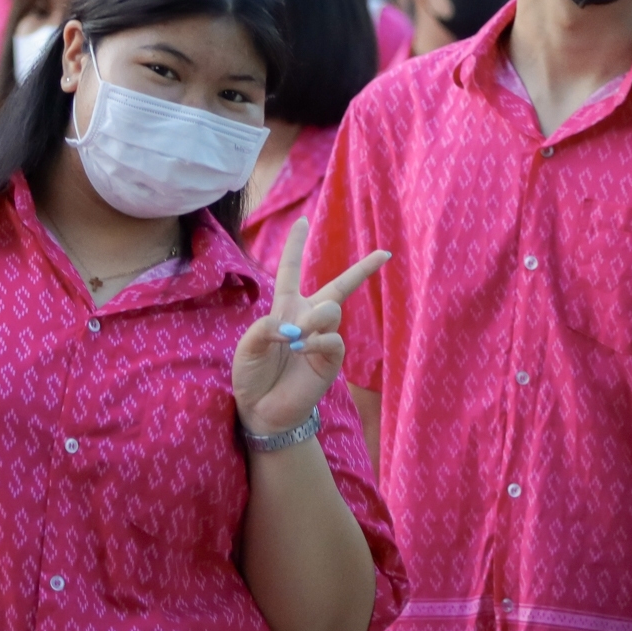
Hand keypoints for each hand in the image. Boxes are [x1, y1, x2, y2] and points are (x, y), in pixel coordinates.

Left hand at [232, 218, 388, 434]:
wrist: (261, 410)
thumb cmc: (251, 375)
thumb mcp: (247, 346)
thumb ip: (265, 328)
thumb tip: (292, 325)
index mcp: (285, 309)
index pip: (291, 271)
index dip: (295, 246)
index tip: (302, 221)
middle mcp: (308, 319)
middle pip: (339, 286)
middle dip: (363, 269)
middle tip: (384, 254)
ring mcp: (322, 339)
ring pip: (332, 311)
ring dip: (316, 317)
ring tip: (299, 334)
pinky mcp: (330, 360)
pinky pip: (334, 340)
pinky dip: (317, 341)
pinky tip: (302, 349)